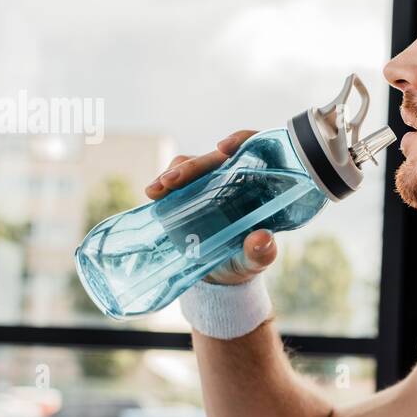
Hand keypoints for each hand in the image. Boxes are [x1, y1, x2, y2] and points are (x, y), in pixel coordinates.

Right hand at [144, 130, 278, 285]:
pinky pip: (178, 178)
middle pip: (219, 158)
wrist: (222, 275)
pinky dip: (164, 182)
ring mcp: (212, 183)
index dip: (243, 141)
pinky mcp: (191, 190)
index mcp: (262, 187)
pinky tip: (153, 193)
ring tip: (159, 189)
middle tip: (173, 180)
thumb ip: (261, 253)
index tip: (223, 147)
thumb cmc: (246, 261)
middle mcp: (238, 179)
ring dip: (176, 172)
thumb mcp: (255, 261)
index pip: (259, 150)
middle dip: (195, 165)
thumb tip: (262, 238)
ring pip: (195, 164)